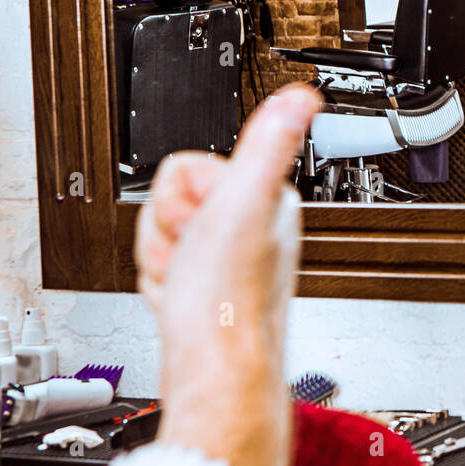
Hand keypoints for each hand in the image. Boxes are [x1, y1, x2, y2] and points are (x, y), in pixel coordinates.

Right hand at [135, 83, 320, 465]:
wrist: (213, 370)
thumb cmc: (227, 296)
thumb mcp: (245, 201)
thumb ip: (269, 143)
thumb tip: (303, 95)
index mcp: (265, 199)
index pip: (185, 168)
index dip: (178, 197)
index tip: (201, 224)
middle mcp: (253, 227)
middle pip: (168, 202)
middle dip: (165, 233)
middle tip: (191, 258)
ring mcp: (229, 260)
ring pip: (161, 237)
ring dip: (161, 263)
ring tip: (188, 282)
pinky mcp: (205, 290)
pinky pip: (160, 272)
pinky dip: (161, 288)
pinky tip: (182, 301)